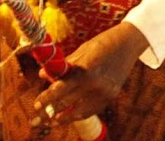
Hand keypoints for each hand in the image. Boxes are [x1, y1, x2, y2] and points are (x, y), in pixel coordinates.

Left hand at [31, 22, 149, 126]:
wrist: (129, 43)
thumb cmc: (102, 43)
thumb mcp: (80, 51)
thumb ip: (62, 66)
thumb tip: (42, 76)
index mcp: (84, 69)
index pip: (60, 89)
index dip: (46, 99)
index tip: (36, 106)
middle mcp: (94, 84)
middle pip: (66, 104)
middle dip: (48, 114)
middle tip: (35, 122)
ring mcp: (103, 93)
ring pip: (78, 113)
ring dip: (62, 118)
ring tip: (49, 122)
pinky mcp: (110, 97)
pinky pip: (90, 111)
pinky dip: (78, 114)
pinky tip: (67, 117)